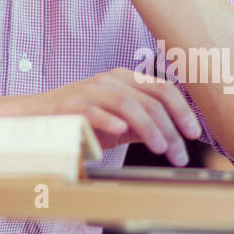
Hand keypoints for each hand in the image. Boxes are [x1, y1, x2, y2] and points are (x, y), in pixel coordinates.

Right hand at [36, 69, 201, 165]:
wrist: (39, 117)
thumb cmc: (83, 120)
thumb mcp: (120, 119)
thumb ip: (145, 122)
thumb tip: (178, 134)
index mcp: (125, 79)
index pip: (163, 89)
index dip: (183, 111)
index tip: (193, 134)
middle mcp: (110, 81)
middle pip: (151, 99)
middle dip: (171, 128)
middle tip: (179, 154)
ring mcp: (90, 91)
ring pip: (128, 104)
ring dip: (150, 128)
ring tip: (160, 149)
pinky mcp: (71, 107)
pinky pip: (94, 110)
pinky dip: (110, 120)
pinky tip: (121, 131)